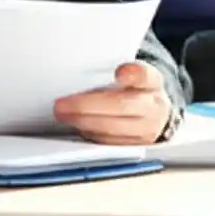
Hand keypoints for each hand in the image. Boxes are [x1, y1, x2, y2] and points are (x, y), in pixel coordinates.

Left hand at [53, 61, 171, 144]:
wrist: (153, 115)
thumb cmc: (133, 90)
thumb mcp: (131, 75)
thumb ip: (110, 70)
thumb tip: (77, 68)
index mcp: (152, 82)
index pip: (145, 76)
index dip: (133, 75)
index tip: (119, 73)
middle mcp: (153, 106)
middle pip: (121, 105)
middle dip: (87, 105)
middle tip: (61, 104)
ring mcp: (146, 130)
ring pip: (113, 128)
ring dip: (84, 122)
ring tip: (63, 115)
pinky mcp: (135, 147)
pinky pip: (109, 142)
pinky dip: (90, 133)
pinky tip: (76, 125)